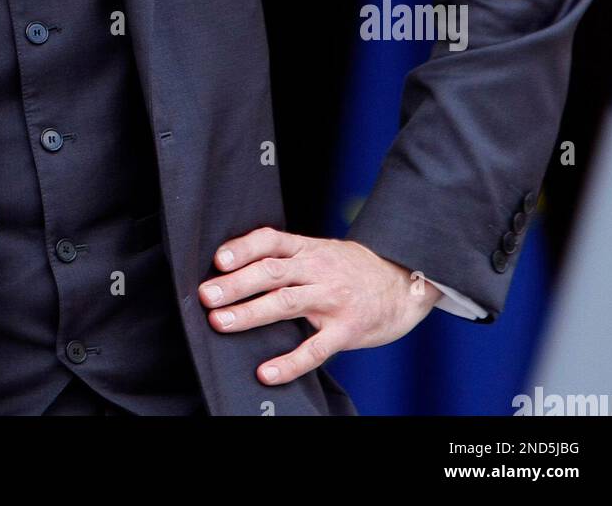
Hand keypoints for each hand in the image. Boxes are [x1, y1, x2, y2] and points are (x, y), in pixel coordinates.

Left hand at [197, 226, 441, 385]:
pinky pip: (315, 348)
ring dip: (250, 313)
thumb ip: (290, 257)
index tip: (218, 259)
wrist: (404, 284)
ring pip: (286, 303)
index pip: (272, 240)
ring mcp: (333, 300)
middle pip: (272, 272)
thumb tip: (240, 266)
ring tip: (221, 322)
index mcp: (310, 249)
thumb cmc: (355, 270)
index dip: (244, 248)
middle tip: (206, 295)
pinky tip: (267, 372)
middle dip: (236, 283)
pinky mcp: (347, 330)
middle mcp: (318, 270)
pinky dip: (289, 362)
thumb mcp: (323, 252)